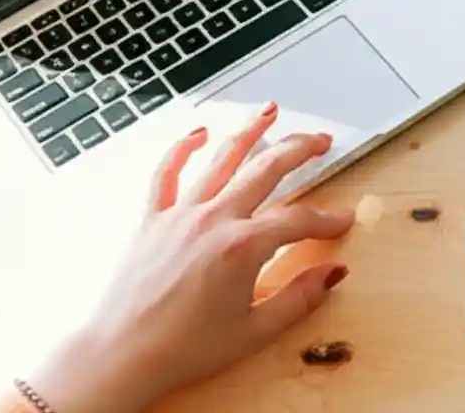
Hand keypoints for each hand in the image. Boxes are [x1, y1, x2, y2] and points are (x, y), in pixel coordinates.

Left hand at [28, 102, 354, 412]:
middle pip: (267, 169)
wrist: (121, 354)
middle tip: (322, 141)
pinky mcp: (152, 219)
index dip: (327, 219)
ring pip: (221, 158)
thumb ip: (299, 298)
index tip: (343, 220)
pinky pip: (166, 173)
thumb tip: (333, 273)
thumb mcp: (254, 331)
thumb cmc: (183, 349)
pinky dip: (181, 148)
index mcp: (242, 247)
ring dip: (250, 131)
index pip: (298, 220)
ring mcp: (180, 214)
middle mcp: (213, 219)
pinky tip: (198, 132)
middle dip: (301, 149)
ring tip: (270, 110)